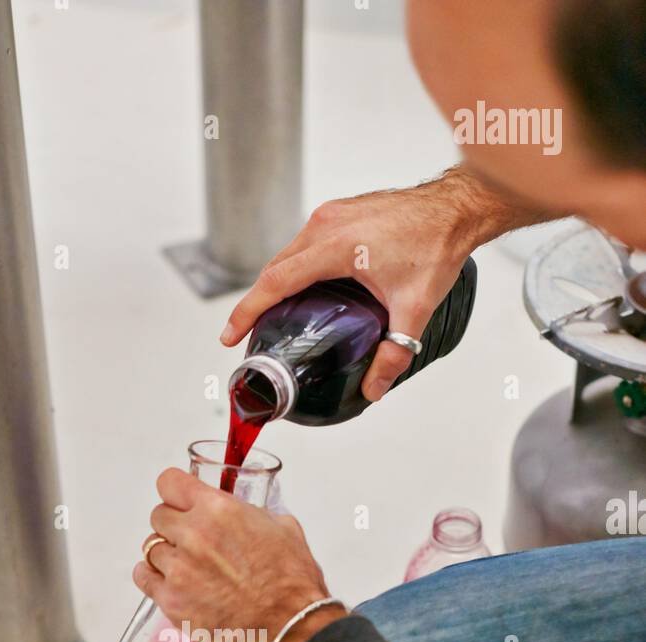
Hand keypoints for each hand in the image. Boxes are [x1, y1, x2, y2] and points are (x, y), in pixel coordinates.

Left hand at [132, 471, 347, 641]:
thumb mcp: (282, 528)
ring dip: (167, 554)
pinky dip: (153, 577)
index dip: (176, 492)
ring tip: (189, 567)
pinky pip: (142, 577)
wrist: (290, 628)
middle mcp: (194, 536)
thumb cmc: (292, 584)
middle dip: (174, 525)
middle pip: (158, 516)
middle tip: (193, 540)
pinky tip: (170, 581)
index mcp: (218, 510)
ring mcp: (178, 570)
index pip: (170, 483)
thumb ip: (249, 512)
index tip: (180, 500)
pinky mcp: (171, 601)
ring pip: (150, 548)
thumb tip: (237, 511)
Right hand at [220, 166, 541, 401]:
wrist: (458, 206)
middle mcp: (325, 224)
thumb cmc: (437, 244)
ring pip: (290, 253)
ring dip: (277, 282)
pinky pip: (306, 242)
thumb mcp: (414, 309)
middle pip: (276, 269)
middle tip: (248, 333)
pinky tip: (304, 288)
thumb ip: (393, 353)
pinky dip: (296, 265)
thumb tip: (374, 389)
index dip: (247, 311)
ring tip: (274, 315)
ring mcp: (333, 214)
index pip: (275, 283)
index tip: (230, 335)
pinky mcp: (342, 211)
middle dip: (257, 302)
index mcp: (333, 247)